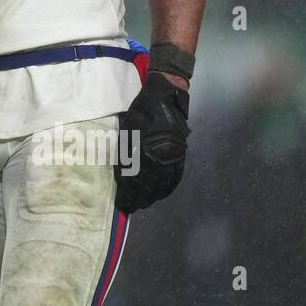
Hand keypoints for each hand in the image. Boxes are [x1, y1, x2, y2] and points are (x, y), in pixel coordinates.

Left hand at [114, 72, 190, 213]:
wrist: (166, 97)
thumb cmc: (141, 112)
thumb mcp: (127, 131)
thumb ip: (126, 155)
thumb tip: (123, 178)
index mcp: (146, 151)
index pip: (136, 181)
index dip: (129, 194)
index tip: (123, 204)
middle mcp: (162, 158)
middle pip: (150, 185)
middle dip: (140, 198)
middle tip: (132, 207)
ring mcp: (174, 157)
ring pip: (163, 184)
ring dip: (153, 196)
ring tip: (144, 203)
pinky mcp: (181, 154)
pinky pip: (176, 176)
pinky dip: (168, 187)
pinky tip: (162, 193)